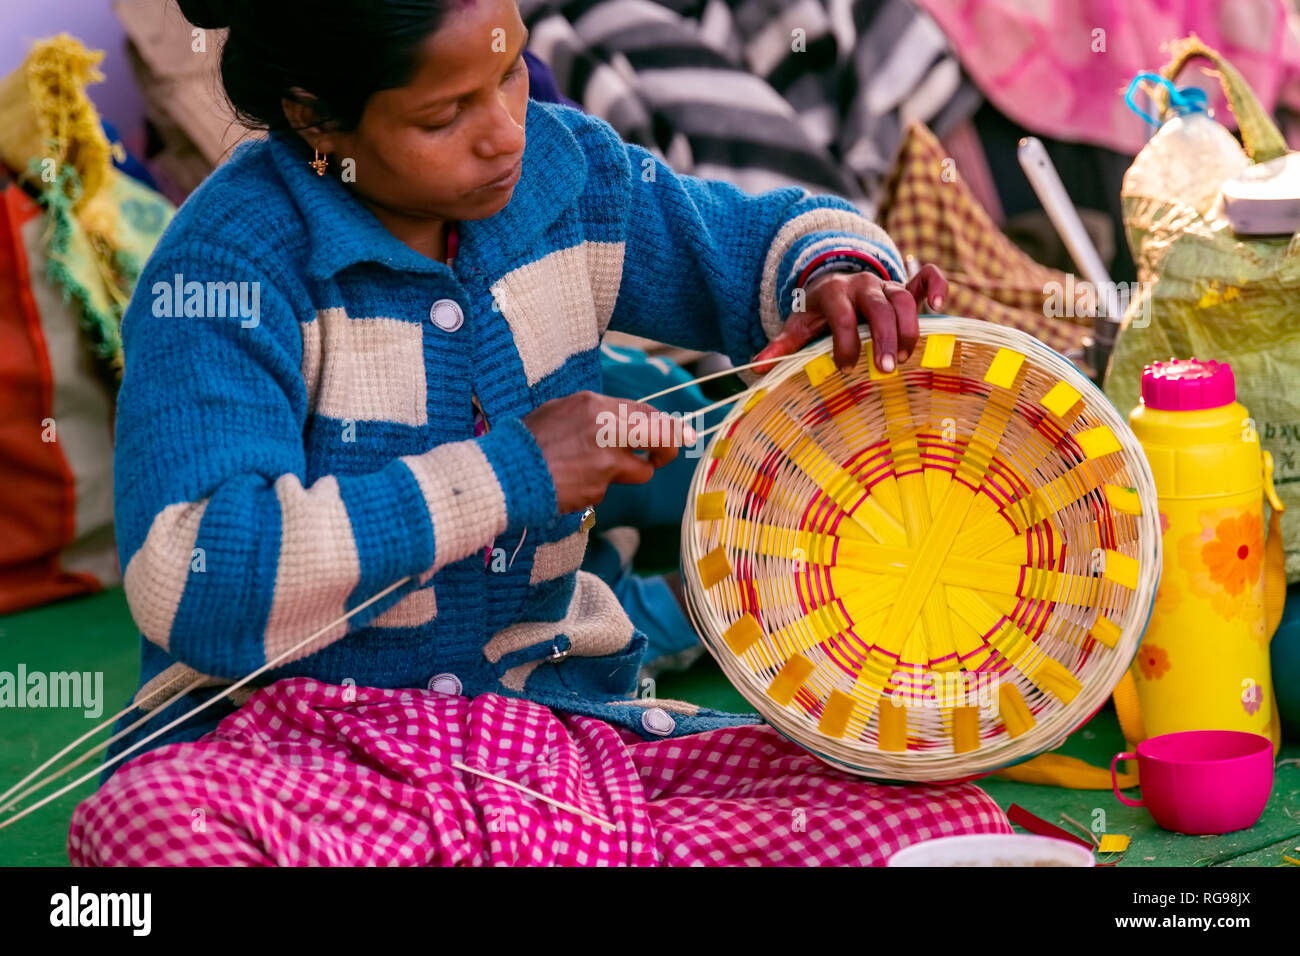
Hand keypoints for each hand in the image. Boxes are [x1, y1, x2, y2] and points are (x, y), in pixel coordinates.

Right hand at [522, 391, 693, 513]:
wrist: (505, 472)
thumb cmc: (528, 439)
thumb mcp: (563, 410)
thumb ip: (597, 414)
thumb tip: (628, 421)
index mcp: (596, 406)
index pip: (647, 412)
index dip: (668, 425)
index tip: (680, 434)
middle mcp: (606, 431)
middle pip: (662, 437)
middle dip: (670, 448)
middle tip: (665, 456)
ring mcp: (604, 463)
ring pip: (639, 472)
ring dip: (626, 474)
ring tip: (593, 471)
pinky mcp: (597, 489)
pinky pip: (608, 489)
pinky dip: (595, 488)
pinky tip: (570, 482)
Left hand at [752, 263, 947, 374]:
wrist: (833, 286)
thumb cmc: (817, 314)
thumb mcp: (799, 325)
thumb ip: (784, 344)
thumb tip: (756, 366)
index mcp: (834, 293)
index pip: (841, 315)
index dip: (844, 341)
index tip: (844, 367)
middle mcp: (863, 285)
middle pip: (879, 306)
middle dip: (884, 337)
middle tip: (887, 369)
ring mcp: (886, 285)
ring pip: (904, 298)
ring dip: (909, 327)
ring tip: (907, 357)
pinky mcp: (905, 287)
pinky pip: (926, 277)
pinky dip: (936, 286)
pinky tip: (941, 307)